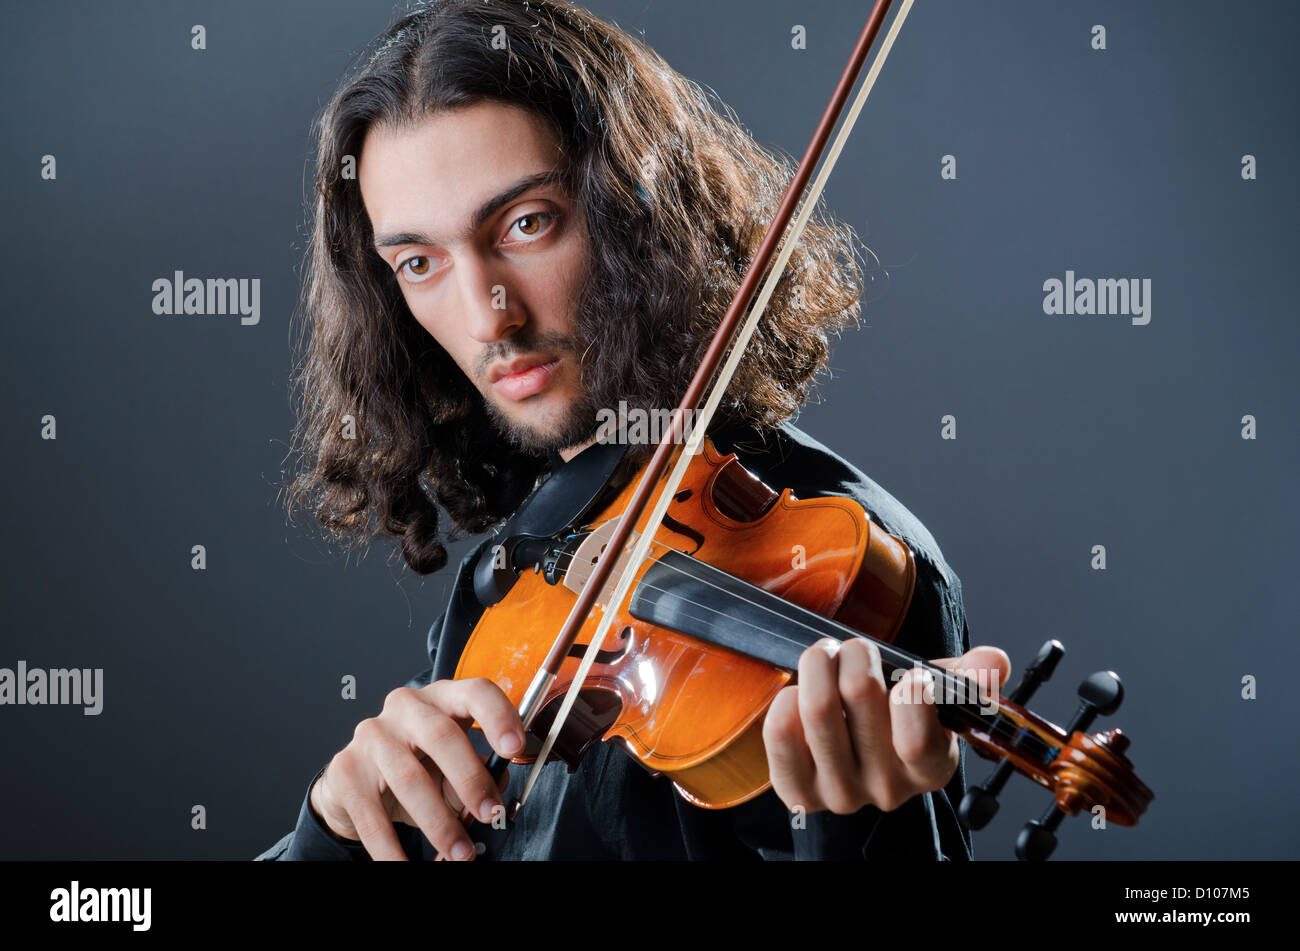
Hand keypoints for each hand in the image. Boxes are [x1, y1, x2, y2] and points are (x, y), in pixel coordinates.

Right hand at [309, 678, 523, 860]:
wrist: (356, 780)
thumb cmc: (416, 764)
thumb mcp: (452, 765)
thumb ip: (477, 773)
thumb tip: (496, 788)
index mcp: (443, 698)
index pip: (475, 692)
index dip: (499, 716)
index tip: (515, 748)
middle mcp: (406, 707)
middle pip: (442, 735)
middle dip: (471, 780)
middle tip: (490, 814)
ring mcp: (372, 735)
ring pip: (410, 778)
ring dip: (439, 823)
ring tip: (460, 853)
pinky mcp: (347, 770)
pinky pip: (373, 815)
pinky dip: (393, 849)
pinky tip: (407, 866)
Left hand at [762, 638, 1010, 814]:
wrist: (858, 750)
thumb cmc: (899, 716)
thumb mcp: (939, 696)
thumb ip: (968, 677)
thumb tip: (992, 661)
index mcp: (931, 767)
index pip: (919, 740)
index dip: (912, 695)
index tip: (910, 671)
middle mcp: (886, 789)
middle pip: (860, 697)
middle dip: (857, 655)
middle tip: (855, 648)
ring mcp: (840, 793)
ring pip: (818, 709)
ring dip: (818, 664)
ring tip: (824, 656)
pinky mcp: (798, 792)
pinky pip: (782, 735)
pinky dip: (786, 700)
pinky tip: (797, 692)